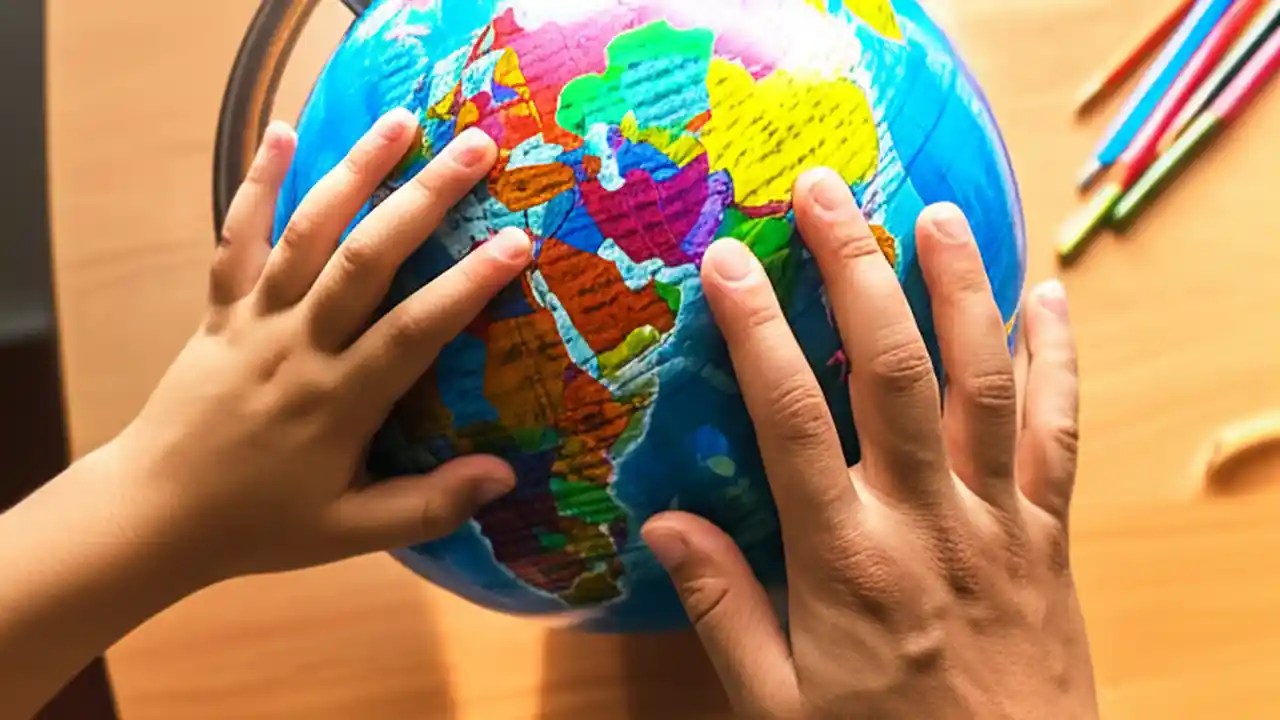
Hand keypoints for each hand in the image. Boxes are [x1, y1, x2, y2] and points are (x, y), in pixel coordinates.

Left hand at [104, 109, 531, 580]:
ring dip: (354, 171)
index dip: (467, 285)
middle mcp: (298, 345)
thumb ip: (428, 508)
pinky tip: (282, 133)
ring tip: (400, 121)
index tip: (516, 240)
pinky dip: (256, 184)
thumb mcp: (350, 532)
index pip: (412, 331)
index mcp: (338, 400)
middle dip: (422, 198)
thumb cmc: (261, 524)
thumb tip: (504, 477)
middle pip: (365, 259)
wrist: (154, 513)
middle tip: (476, 148)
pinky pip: (236, 238)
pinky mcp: (220, 309)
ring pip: (307, 233)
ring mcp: (253, 319)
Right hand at [644, 169, 1095, 718]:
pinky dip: (1057, 361)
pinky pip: (1058, 434)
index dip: (756, 330)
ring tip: (937, 214)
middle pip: (892, 370)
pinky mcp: (1047, 534)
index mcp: (846, 558)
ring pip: (985, 383)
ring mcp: (997, 520)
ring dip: (961, 290)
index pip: (791, 418)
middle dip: (857, 269)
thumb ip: (723, 610)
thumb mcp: (778, 704)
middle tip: (828, 192)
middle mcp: (927, 519)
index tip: (725, 261)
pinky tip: (1048, 298)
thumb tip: (663, 526)